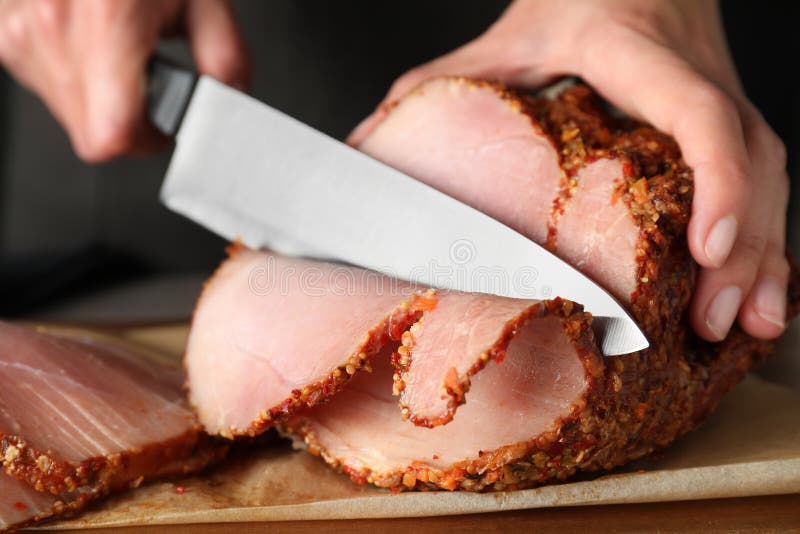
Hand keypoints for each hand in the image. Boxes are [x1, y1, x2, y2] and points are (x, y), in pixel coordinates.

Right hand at [0, 0, 249, 161]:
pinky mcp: (6, 32)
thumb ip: (226, 60)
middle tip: (150, 74)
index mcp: (108, 22)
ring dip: (102, 96)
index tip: (164, 130)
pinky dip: (75, 73)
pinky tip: (94, 39)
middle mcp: (52, 29)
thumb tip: (228, 104)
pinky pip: (45, 82)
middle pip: (90, 131)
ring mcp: (20, 31)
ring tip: (121, 46)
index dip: (145, 143)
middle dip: (129, 117)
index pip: (110, 134)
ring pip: (67, 111)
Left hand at [350, 0, 789, 341]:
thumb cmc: (570, 1)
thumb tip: (369, 139)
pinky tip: (760, 289)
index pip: (696, 113)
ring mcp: (721, 97)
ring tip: (750, 323)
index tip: (705, 247)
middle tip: (714, 322)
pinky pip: (764, 178)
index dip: (716, 180)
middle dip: (744, 248)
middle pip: (748, 160)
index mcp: (635, 54)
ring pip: (770, 175)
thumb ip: (443, 83)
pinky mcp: (729, 119)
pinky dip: (766, 238)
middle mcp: (693, 76)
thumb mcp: (505, 40)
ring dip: (765, 254)